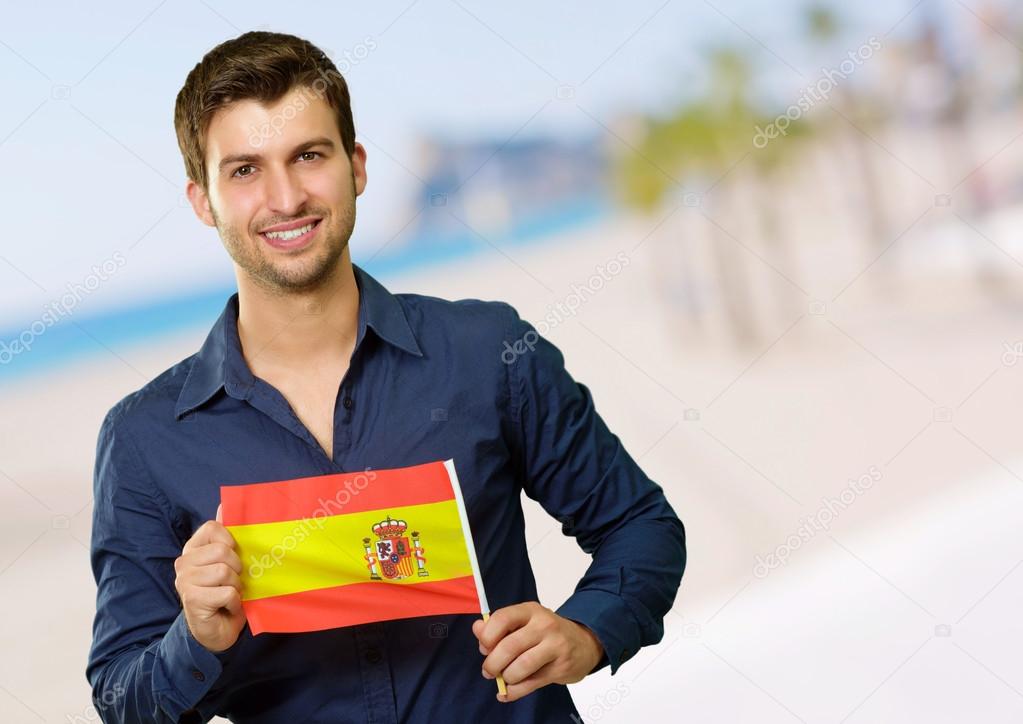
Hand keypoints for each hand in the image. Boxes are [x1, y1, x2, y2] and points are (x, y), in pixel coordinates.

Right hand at [173, 504, 245, 652]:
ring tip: (229, 594)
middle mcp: (184, 563)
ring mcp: (185, 581)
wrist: (215, 631)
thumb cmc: (224, 593)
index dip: (230, 541)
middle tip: (232, 582)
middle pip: (222, 551)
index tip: (232, 556)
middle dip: (237, 569)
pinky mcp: (192, 599)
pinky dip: (234, 602)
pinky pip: (228, 592)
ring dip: (236, 587)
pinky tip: (226, 607)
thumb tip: (224, 504)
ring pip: (226, 572)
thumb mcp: (228, 562)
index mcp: (193, 549)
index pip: (212, 528)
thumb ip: (225, 536)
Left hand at [472, 601, 603, 701]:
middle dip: (492, 664)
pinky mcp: (561, 668)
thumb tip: (477, 629)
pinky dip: (514, 692)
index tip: (484, 647)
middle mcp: (544, 625)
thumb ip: (499, 626)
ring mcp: (555, 646)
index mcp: (531, 611)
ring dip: (506, 677)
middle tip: (488, 671)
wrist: (584, 643)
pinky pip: (531, 684)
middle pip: (509, 647)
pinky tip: (507, 692)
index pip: (502, 618)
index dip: (487, 636)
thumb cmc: (547, 633)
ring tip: (504, 679)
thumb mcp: (525, 622)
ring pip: (521, 667)